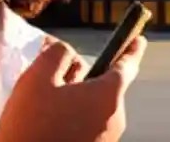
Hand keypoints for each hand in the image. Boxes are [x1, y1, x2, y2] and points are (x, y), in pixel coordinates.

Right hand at [0, 35, 147, 141]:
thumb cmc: (30, 124)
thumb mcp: (38, 77)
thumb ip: (57, 54)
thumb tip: (67, 52)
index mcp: (107, 97)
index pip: (126, 66)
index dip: (132, 50)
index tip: (139, 40)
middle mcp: (113, 121)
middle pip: (104, 89)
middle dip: (84, 79)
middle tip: (54, 78)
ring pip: (94, 110)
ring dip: (76, 102)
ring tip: (43, 108)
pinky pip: (87, 129)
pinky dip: (71, 122)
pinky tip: (45, 126)